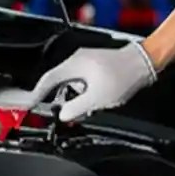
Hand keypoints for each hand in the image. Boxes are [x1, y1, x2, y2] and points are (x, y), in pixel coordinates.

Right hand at [29, 41, 157, 121]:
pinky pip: (84, 81)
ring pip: (74, 83)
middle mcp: (78, 60)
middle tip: (67, 114)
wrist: (144, 62)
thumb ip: (76, 108)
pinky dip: (86, 93)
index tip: (30, 104)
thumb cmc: (122, 76)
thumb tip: (63, 114)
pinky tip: (97, 100)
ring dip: (77, 98)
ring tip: (90, 108)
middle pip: (60, 83)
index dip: (37, 94)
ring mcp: (88, 61)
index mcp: (73, 65)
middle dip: (63, 100)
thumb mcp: (97, 98)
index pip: (48, 80)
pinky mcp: (97, 65)